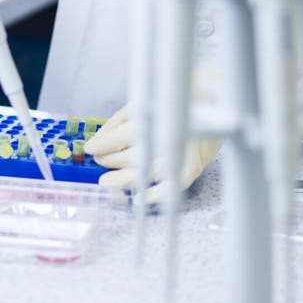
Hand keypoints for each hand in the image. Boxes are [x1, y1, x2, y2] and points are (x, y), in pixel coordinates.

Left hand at [84, 105, 220, 203]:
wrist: (211, 104)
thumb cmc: (169, 104)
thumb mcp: (142, 103)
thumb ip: (119, 120)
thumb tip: (99, 139)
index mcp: (156, 112)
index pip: (124, 133)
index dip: (105, 143)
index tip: (91, 148)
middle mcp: (169, 132)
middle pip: (133, 153)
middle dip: (111, 159)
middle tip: (98, 161)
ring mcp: (181, 152)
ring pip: (146, 171)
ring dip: (123, 178)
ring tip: (106, 181)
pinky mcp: (191, 168)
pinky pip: (171, 187)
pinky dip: (154, 195)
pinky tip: (138, 199)